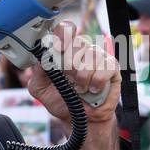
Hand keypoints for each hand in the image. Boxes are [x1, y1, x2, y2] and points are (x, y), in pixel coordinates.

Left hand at [25, 21, 121, 149]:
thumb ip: (37, 73)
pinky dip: (96, 82)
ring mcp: (98, 57)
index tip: (58, 48)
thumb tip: (41, 59)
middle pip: (78, 43)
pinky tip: (92, 90)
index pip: (65, 29)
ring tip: (79, 89)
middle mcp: (82, 50)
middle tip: (69, 80)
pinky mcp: (112, 68)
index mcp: (64, 50)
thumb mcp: (41, 89)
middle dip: (70, 65)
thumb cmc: (62, 101)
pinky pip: (104, 69)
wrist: (81, 120)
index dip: (62, 34)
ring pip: (91, 57)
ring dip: (82, 78)